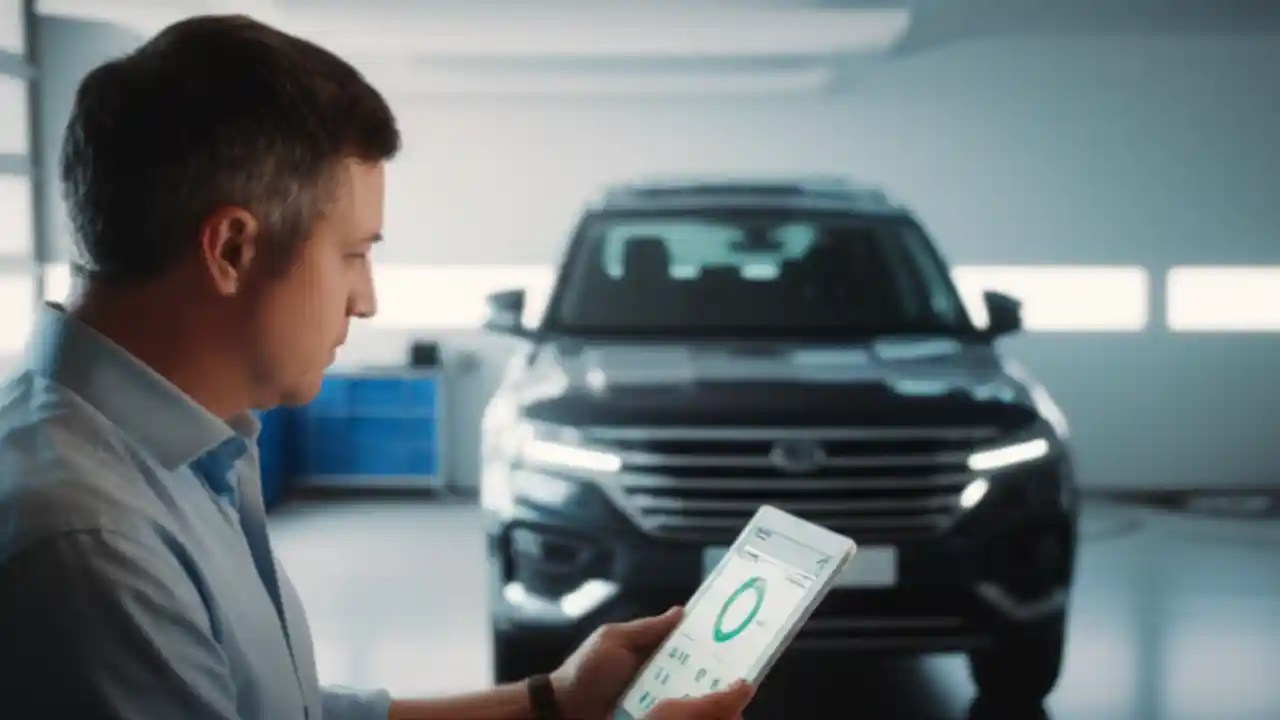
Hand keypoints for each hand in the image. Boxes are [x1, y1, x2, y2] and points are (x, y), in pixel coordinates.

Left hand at [550, 607, 754, 719]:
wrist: (561, 712)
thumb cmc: (584, 672)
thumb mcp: (614, 640)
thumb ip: (647, 629)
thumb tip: (681, 611)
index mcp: (655, 654)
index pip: (694, 650)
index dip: (717, 649)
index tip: (742, 648)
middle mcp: (661, 679)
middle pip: (701, 680)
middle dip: (724, 684)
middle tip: (745, 687)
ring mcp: (658, 703)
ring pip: (694, 704)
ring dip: (715, 704)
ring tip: (737, 708)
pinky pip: (680, 718)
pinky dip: (696, 716)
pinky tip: (717, 716)